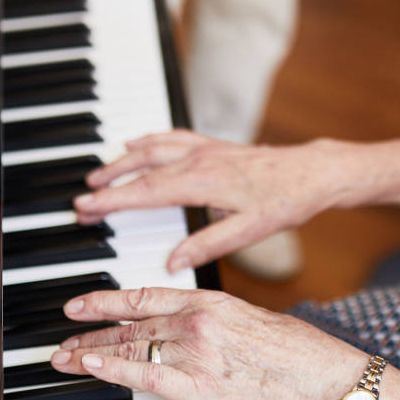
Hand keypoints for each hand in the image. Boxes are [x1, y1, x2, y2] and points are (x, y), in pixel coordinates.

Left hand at [49, 286, 366, 399]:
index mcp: (210, 301)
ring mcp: (194, 355)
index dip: (106, 300)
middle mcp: (195, 322)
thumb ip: (218, 322)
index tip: (80, 305)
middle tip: (63, 338)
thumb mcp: (253, 320)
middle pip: (129, 325)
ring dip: (91, 353)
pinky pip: (145, 376)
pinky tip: (89, 366)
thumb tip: (197, 328)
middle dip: (90, 332)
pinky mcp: (198, 389)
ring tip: (65, 359)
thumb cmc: (299, 352)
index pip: (144, 297)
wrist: (321, 379)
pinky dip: (112, 370)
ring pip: (130, 349)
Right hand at [77, 131, 365, 271]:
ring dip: (124, 159)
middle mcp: (201, 159)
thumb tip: (172, 262)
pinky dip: (149, 139)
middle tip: (83, 197)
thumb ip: (208, 245)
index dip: (113, 200)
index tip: (86, 207)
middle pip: (144, 168)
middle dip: (110, 181)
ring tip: (99, 173)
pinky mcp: (216, 144)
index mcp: (205, 182)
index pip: (147, 192)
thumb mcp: (251, 231)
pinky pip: (173, 137)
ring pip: (154, 148)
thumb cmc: (287, 201)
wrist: (315, 171)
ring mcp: (207, 148)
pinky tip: (136, 143)